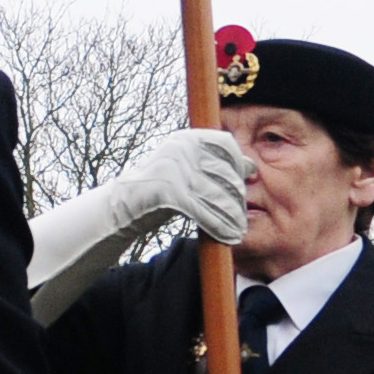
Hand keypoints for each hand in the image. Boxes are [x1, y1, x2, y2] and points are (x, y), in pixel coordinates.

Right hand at [124, 127, 249, 245]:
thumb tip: (250, 165)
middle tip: (243, 214)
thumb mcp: (187, 168)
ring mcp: (174, 169)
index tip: (245, 181)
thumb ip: (215, 164)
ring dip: (232, 215)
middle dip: (236, 196)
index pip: (225, 143)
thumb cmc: (161, 189)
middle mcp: (180, 148)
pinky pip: (203, 211)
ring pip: (216, 195)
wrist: (122, 206)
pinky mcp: (169, 192)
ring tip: (239, 228)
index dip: (239, 163)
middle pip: (224, 172)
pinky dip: (218, 226)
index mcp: (186, 138)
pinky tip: (229, 236)